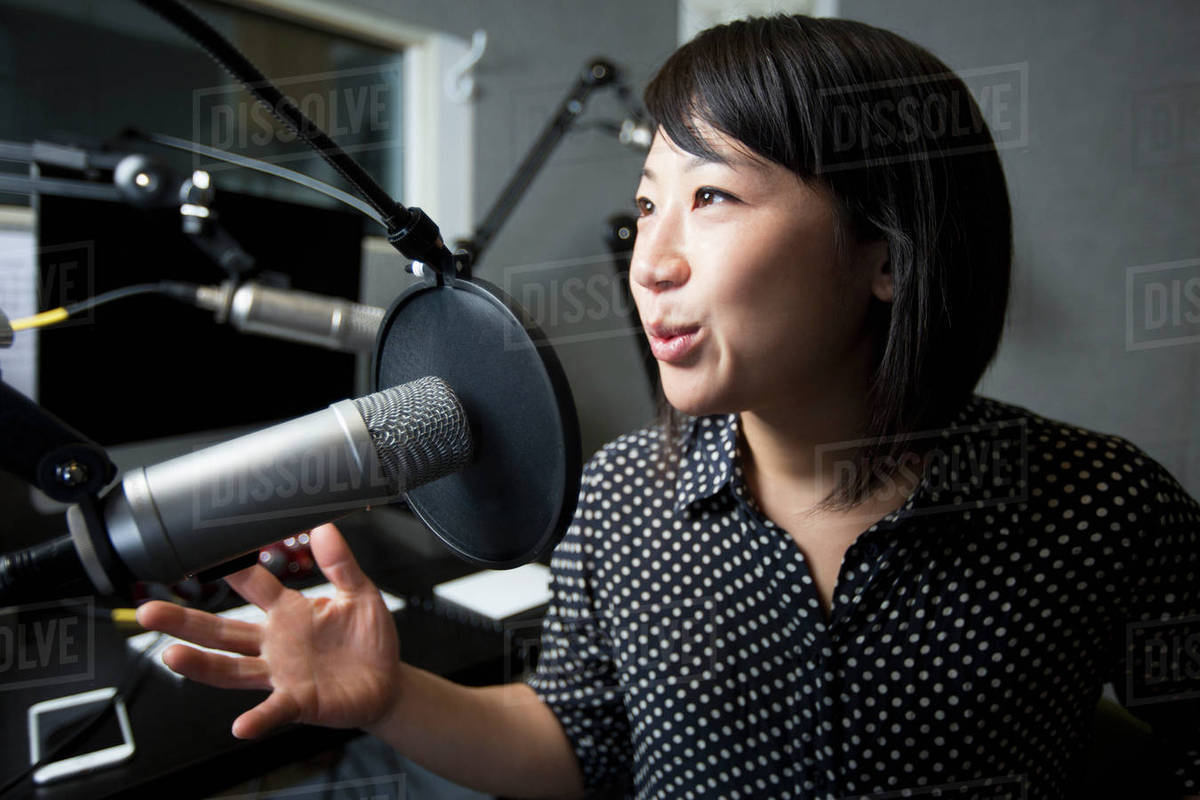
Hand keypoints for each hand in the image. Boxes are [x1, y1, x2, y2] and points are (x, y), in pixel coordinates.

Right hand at [135, 523, 400, 738]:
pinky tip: (240, 725)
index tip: (206, 555)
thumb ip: (340, 563)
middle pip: (222, 631)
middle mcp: (275, 643)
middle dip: (184, 622)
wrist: (388, 682)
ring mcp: (282, 674)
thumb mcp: (360, 593)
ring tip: (170, 656)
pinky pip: (273, 710)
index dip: (234, 570)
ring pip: (232, 670)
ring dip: (202, 665)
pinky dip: (257, 719)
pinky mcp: (299, 702)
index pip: (255, 585)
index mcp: (289, 612)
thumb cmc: (368, 639)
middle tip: (147, 611)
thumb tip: (324, 526)